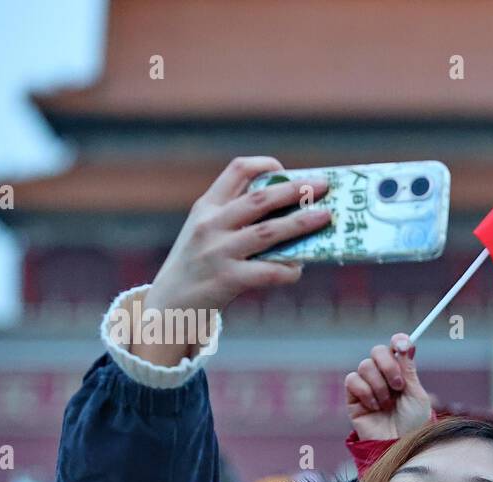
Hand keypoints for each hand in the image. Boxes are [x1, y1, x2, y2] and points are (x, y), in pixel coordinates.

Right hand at [138, 157, 331, 365]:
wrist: (167, 305)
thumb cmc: (197, 266)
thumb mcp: (204, 232)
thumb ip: (234, 217)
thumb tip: (287, 211)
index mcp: (206, 207)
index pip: (237, 170)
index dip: (266, 165)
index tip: (288, 171)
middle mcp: (210, 225)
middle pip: (259, 199)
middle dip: (295, 190)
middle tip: (323, 185)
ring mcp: (218, 252)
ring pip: (268, 232)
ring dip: (300, 223)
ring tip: (325, 217)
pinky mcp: (227, 279)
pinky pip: (268, 271)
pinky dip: (289, 269)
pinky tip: (299, 269)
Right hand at [345, 334, 432, 440]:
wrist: (399, 446)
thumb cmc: (413, 425)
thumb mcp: (417, 396)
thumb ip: (409, 370)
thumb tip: (406, 344)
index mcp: (401, 372)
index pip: (395, 346)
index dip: (398, 341)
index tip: (403, 345)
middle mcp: (383, 376)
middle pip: (377, 351)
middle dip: (389, 366)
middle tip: (399, 386)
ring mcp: (367, 386)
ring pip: (365, 365)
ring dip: (379, 385)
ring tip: (388, 404)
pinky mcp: (353, 398)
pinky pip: (352, 381)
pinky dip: (366, 392)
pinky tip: (375, 408)